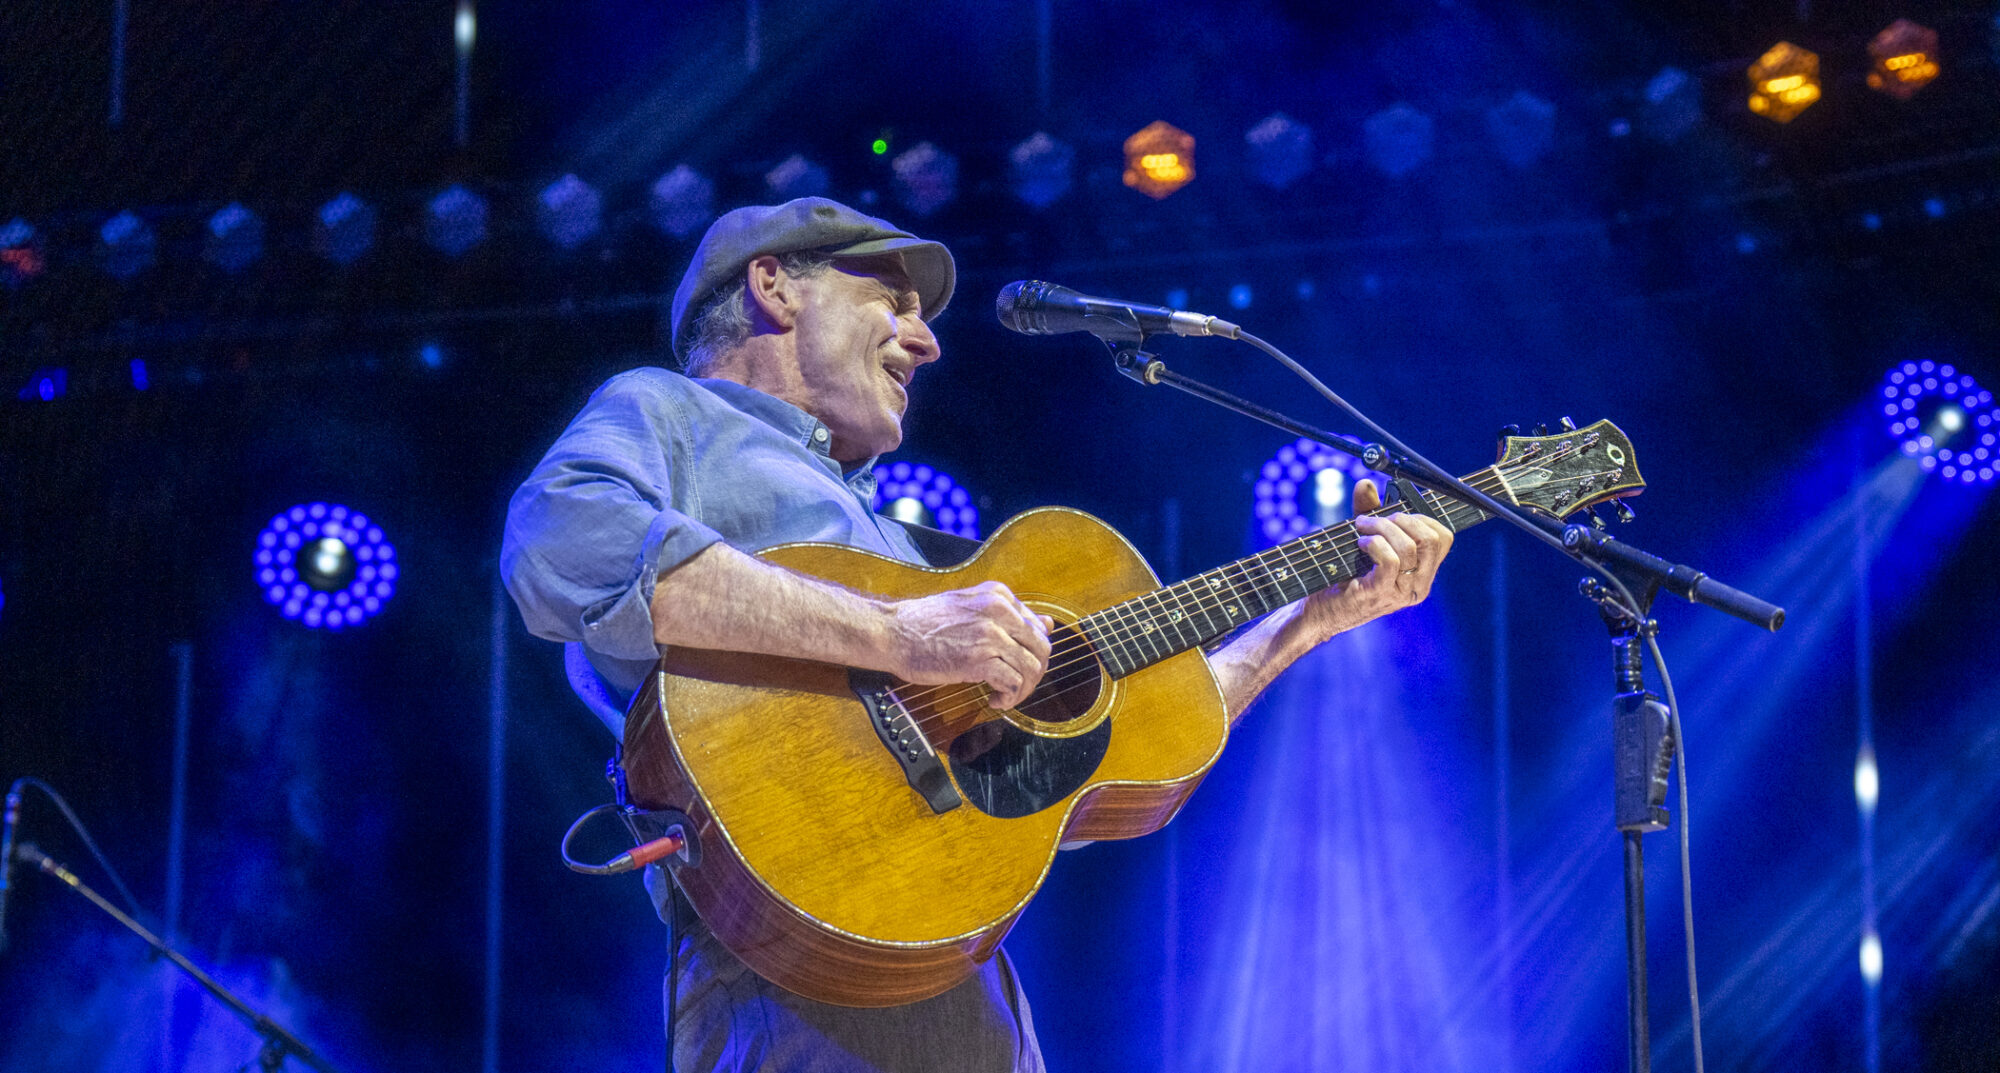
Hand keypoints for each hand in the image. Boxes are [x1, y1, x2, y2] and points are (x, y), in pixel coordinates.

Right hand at [888, 581, 1052, 708]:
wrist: (894, 633)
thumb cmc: (925, 623)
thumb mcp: (971, 606)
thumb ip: (1009, 614)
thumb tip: (1047, 624)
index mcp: (998, 595)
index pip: (1037, 627)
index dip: (1033, 652)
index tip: (1018, 666)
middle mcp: (999, 610)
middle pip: (1042, 648)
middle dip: (1035, 673)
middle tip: (1018, 686)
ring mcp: (990, 635)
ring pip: (1032, 668)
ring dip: (1023, 690)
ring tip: (1005, 696)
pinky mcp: (979, 660)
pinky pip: (1013, 683)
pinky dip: (1009, 697)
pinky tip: (994, 700)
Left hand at [1298, 479, 1453, 639]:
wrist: (1319, 611)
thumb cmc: (1343, 576)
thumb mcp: (1363, 540)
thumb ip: (1369, 512)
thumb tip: (1367, 484)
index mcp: (1422, 574)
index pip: (1443, 539)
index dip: (1422, 518)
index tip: (1395, 515)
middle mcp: (1418, 585)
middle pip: (1431, 539)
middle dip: (1402, 519)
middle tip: (1375, 520)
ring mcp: (1401, 592)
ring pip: (1409, 547)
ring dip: (1382, 528)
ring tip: (1362, 528)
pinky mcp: (1380, 593)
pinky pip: (1390, 560)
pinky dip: (1374, 544)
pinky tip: (1360, 544)